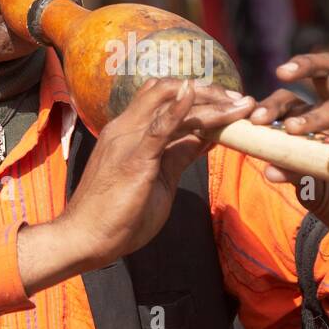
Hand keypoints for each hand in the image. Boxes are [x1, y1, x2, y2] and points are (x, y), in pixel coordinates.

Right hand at [18, 78, 254, 292]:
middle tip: (241, 102)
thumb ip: (178, 155)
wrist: (86, 238)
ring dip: (209, 100)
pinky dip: (179, 109)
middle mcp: (127, 127)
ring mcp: (129, 139)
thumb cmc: (119, 214)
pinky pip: (159, 127)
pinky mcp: (135, 158)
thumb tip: (206, 139)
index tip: (229, 102)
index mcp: (130, 130)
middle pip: (169, 90)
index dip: (199, 93)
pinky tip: (195, 96)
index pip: (164, 96)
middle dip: (209, 91)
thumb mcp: (159, 179)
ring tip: (240, 106)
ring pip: (169, 101)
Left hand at [247, 52, 328, 272]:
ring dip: (315, 111)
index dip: (271, 105)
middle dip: (300, 67)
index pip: (290, 102)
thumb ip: (294, 176)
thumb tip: (268, 169)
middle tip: (280, 75)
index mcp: (311, 127)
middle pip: (319, 75)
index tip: (254, 119)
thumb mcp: (312, 193)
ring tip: (295, 131)